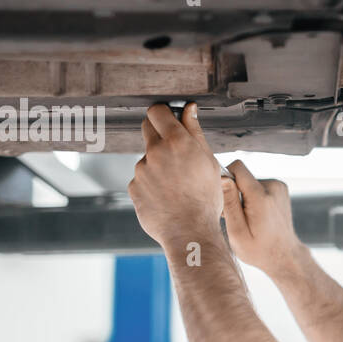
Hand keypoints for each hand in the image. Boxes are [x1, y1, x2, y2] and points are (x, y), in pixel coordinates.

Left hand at [128, 103, 223, 248]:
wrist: (190, 232)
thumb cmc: (205, 199)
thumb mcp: (209, 162)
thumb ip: (195, 132)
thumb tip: (189, 109)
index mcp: (177, 142)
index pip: (157, 111)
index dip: (162, 113)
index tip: (168, 119)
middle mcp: (155, 152)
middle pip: (147, 128)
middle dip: (159, 134)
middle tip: (176, 152)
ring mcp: (141, 170)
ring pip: (147, 158)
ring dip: (158, 164)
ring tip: (176, 185)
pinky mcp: (133, 187)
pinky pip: (142, 179)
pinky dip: (152, 184)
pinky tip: (167, 197)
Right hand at [220, 163, 304, 277]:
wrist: (284, 256)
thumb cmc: (258, 250)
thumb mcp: (237, 232)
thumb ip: (229, 203)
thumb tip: (222, 177)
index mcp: (261, 197)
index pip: (237, 168)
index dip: (225, 178)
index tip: (223, 197)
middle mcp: (273, 187)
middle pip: (242, 176)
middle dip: (233, 192)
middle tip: (235, 217)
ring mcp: (279, 186)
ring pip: (249, 182)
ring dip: (243, 197)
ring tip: (247, 219)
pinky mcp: (280, 188)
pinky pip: (258, 185)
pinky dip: (252, 197)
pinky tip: (256, 215)